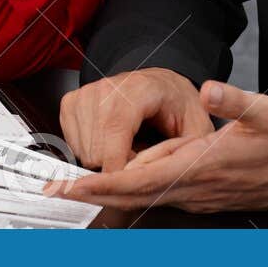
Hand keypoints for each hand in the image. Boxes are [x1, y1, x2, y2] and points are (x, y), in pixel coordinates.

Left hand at [47, 80, 267, 212]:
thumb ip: (236, 101)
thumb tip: (210, 90)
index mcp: (203, 165)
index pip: (144, 177)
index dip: (106, 183)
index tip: (75, 185)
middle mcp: (192, 184)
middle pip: (133, 192)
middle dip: (92, 194)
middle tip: (54, 190)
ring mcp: (192, 190)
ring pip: (141, 193)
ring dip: (104, 193)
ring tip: (70, 188)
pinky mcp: (194, 188)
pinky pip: (154, 189)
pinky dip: (126, 188)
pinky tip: (107, 183)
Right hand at [58, 67, 213, 172]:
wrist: (160, 85)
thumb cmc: (177, 106)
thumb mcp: (197, 127)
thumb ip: (190, 150)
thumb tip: (178, 172)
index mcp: (139, 89)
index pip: (114, 132)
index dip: (119, 167)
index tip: (134, 181)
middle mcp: (106, 87)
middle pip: (96, 151)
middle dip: (117, 166)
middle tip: (138, 158)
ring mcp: (85, 93)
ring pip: (82, 152)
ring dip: (103, 160)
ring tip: (126, 148)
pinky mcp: (70, 102)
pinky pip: (71, 144)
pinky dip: (90, 151)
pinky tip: (109, 142)